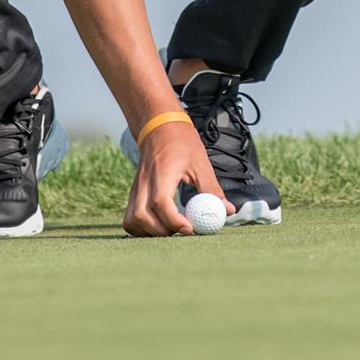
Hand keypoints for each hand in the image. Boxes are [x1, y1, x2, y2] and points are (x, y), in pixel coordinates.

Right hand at [122, 121, 233, 236]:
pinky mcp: (133, 194)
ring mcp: (135, 189)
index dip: (174, 220)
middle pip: (141, 217)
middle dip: (163, 230)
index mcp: (161, 172)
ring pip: (132, 221)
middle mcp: (144, 182)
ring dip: (151, 232)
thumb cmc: (182, 144)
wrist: (159, 127)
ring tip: (172, 228)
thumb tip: (228, 211)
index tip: (190, 228)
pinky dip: (142, 229)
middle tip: (183, 229)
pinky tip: (159, 226)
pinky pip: (130, 219)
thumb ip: (212, 189)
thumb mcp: (201, 163)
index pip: (160, 202)